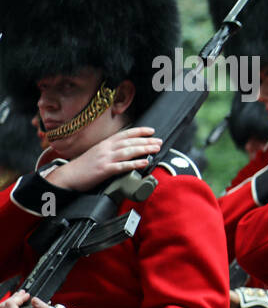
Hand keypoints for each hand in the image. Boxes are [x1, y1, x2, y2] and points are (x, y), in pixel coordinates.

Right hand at [43, 126, 160, 191]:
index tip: (151, 131)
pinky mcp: (104, 170)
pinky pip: (122, 166)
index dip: (139, 131)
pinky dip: (134, 163)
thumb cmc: (84, 166)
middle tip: (159, 141)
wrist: (68, 175)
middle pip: (129, 142)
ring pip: (128, 151)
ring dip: (144, 149)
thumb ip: (110, 149)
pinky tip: (144, 162)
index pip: (125, 134)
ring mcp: (105, 159)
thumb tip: (126, 149)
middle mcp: (105, 149)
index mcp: (104, 144)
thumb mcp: (97, 153)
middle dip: (146, 140)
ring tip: (156, 149)